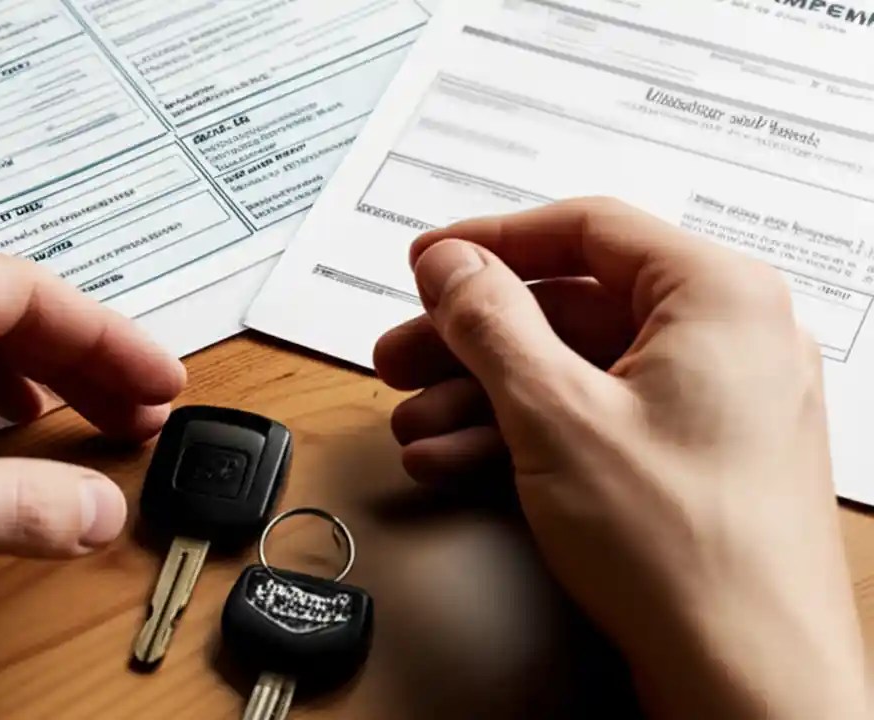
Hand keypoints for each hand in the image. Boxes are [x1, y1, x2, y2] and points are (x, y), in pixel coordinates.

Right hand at [374, 198, 866, 717]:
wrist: (746, 681)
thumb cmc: (688, 552)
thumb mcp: (554, 414)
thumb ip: (491, 322)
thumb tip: (451, 264)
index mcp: (717, 296)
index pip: (587, 228)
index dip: (490, 242)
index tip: (429, 263)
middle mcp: (726, 338)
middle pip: (571, 306)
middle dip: (470, 340)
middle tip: (404, 355)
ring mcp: (713, 402)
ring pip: (574, 370)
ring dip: (483, 397)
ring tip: (416, 425)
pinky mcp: (693, 457)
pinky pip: (596, 418)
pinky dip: (526, 434)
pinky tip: (458, 461)